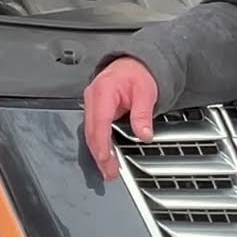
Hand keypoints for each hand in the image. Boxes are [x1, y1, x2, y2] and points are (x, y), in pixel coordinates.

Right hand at [83, 56, 157, 180]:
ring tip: (108, 169)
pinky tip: (105, 155)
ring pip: (90, 133)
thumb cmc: (137, 73)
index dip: (101, 144)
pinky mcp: (94, 109)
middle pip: (91, 132)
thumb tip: (143, 134)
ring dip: (98, 152)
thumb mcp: (146, 91)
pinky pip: (94, 129)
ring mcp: (91, 103)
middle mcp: (92, 97)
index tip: (106, 160)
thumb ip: (143, 114)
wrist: (133, 63)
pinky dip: (99, 144)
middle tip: (109, 172)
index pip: (99, 123)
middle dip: (99, 155)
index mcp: (103, 91)